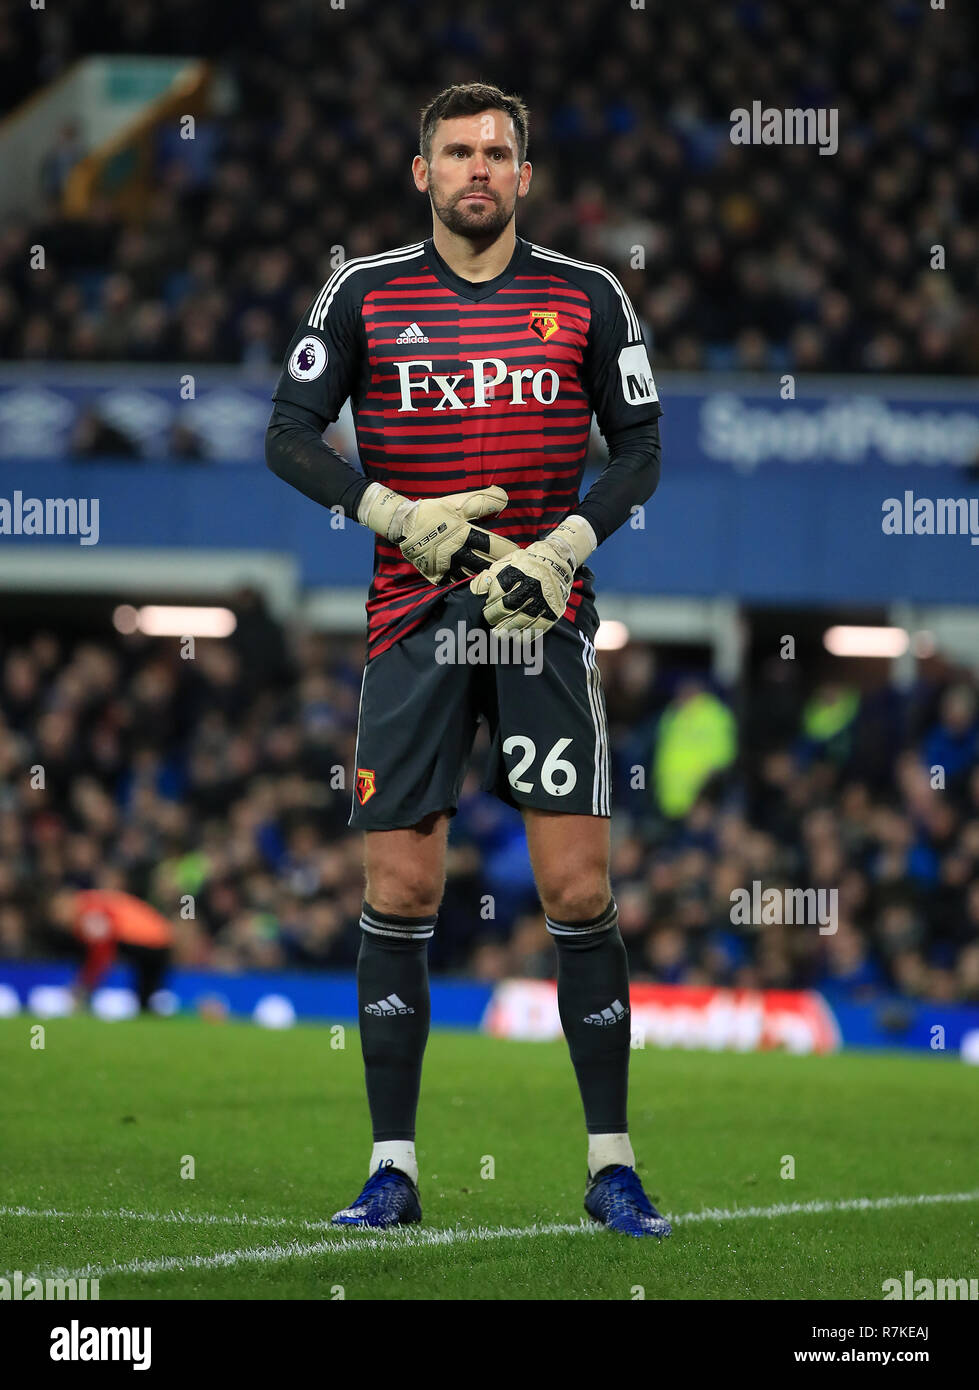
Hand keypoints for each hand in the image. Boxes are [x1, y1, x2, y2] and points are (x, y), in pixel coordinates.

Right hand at [357, 482, 516, 582]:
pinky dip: (469, 587)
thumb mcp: (457, 502)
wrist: (403, 525)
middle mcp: (457, 552)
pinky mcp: (437, 575)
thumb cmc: (434, 512)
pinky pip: (456, 584)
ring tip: (504, 583)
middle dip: (503, 568)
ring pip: (473, 577)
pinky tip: (481, 590)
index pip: (494, 546)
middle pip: (486, 564)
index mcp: (463, 533)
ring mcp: (446, 566)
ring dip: (488, 580)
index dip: (510, 551)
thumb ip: (482, 500)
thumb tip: (505, 499)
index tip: (522, 553)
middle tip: (518, 571)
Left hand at [470, 516, 595, 634]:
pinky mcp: (553, 611)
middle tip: (490, 619)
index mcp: (520, 571)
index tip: (487, 605)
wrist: (559, 560)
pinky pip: (537, 628)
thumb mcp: (510, 560)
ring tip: (498, 633)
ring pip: (521, 620)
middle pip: (508, 606)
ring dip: (506, 629)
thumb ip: (492, 573)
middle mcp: (532, 585)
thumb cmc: (529, 562)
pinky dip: (524, 635)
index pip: (498, 590)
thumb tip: (476, 588)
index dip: (490, 600)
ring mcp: (544, 599)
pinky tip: (515, 637)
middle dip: (494, 616)